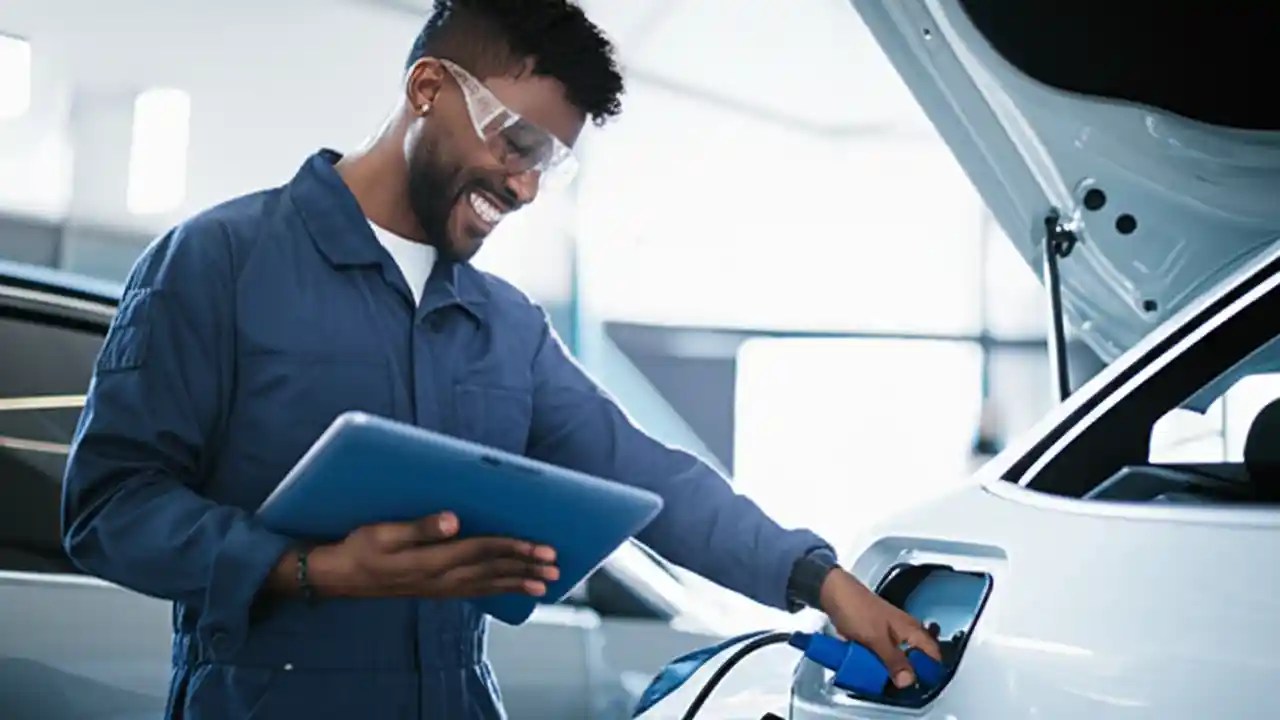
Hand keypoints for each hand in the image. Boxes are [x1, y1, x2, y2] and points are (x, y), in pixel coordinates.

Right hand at [304, 511, 558, 599]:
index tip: (539, 547)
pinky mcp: (437, 590)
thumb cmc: (360, 548)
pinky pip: (476, 591)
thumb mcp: (383, 533)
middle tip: (555, 566)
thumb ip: (419, 527)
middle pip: (492, 570)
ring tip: (545, 583)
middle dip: (525, 567)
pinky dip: (499, 590)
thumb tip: (452, 520)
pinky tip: (513, 589)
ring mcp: (440, 587)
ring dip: (518, 582)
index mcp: (432, 561)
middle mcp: (441, 578)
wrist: (340, 576)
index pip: (482, 551)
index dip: (514, 548)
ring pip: (488, 584)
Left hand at [818, 569, 942, 688]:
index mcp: (911, 629)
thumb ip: (894, 660)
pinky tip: (871, 672)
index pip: (933, 654)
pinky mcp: (875, 639)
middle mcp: (904, 632)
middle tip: (897, 687)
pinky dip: (879, 664)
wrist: (832, 593)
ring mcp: (889, 635)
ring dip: (891, 671)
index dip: (930, 672)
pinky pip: (882, 657)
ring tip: (882, 681)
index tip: (919, 687)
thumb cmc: (856, 607)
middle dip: (908, 675)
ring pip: (898, 660)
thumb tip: (908, 680)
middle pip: (915, 660)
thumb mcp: (876, 638)